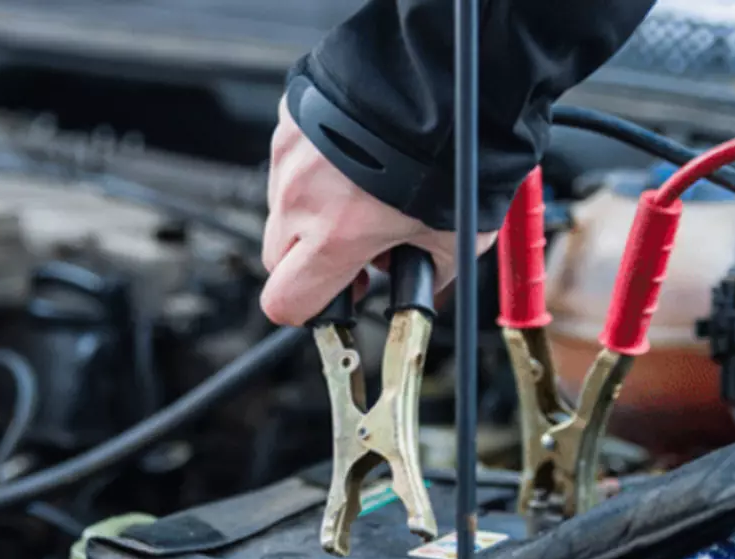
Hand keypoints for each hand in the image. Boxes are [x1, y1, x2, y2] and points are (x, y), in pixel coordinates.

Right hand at [260, 97, 496, 325]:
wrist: (444, 73)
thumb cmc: (453, 151)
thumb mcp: (457, 236)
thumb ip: (430, 274)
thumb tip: (424, 290)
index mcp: (333, 238)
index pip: (285, 302)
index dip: (307, 310)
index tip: (334, 299)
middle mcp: (300, 199)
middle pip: (277, 258)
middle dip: (309, 261)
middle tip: (354, 247)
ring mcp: (290, 156)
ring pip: (284, 207)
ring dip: (312, 211)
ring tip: (363, 190)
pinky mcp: (292, 121)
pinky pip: (292, 160)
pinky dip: (317, 167)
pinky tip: (357, 155)